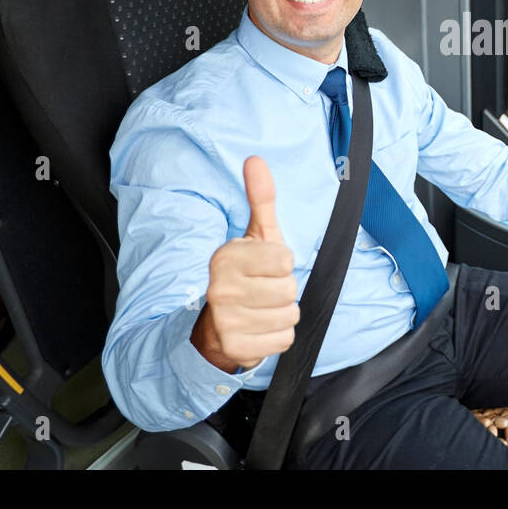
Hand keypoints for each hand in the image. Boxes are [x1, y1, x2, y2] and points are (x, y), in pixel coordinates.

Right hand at [190, 155, 300, 371]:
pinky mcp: (235, 348)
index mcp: (225, 257)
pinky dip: (278, 336)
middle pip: (289, 290)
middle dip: (284, 290)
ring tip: (263, 309)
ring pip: (289, 315)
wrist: (217, 323)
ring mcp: (226, 320)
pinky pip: (284, 340)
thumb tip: (255, 159)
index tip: (265, 266)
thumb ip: (260, 198)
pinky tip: (261, 328)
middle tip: (265, 290)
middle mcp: (220, 289)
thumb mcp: (256, 235)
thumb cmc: (247, 273)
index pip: (285, 260)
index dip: (283, 264)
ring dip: (283, 314)